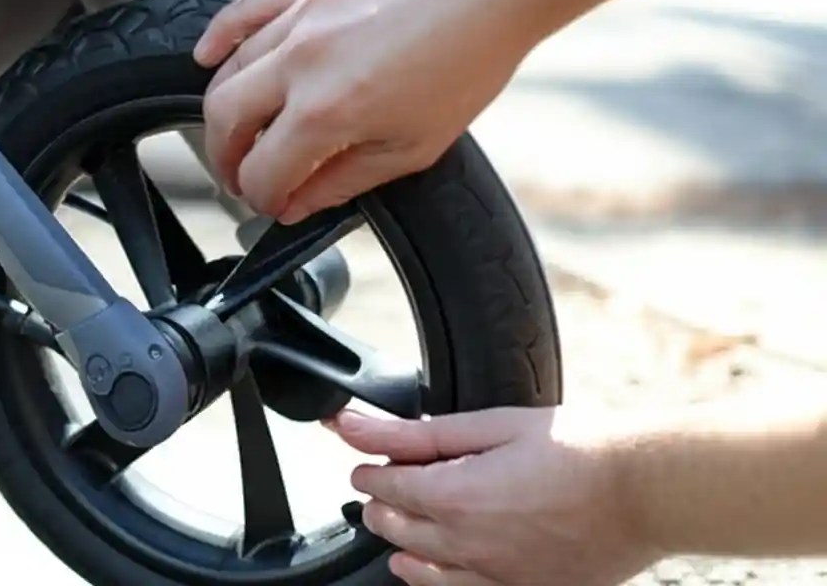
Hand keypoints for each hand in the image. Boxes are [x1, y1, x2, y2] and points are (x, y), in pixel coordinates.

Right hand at [195, 0, 540, 222]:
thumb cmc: (466, 63)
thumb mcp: (412, 147)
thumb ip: (343, 182)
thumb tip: (296, 205)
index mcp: (326, 112)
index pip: (262, 171)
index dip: (261, 198)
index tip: (270, 203)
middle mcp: (299, 63)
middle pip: (224, 123)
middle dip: (225, 161)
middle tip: (241, 176)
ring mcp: (296, 18)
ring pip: (226, 73)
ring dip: (222, 112)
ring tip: (237, 131)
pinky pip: (241, 12)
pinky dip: (217, 40)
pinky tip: (207, 60)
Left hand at [327, 407, 662, 585]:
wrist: (646, 490)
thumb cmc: (579, 448)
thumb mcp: (489, 425)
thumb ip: (413, 432)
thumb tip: (351, 426)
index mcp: (453, 496)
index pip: (379, 487)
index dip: (369, 468)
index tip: (372, 458)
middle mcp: (466, 545)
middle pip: (392, 527)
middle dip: (383, 501)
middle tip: (391, 480)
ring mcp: (493, 576)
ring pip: (419, 567)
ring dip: (405, 540)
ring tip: (408, 520)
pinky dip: (439, 574)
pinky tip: (441, 560)